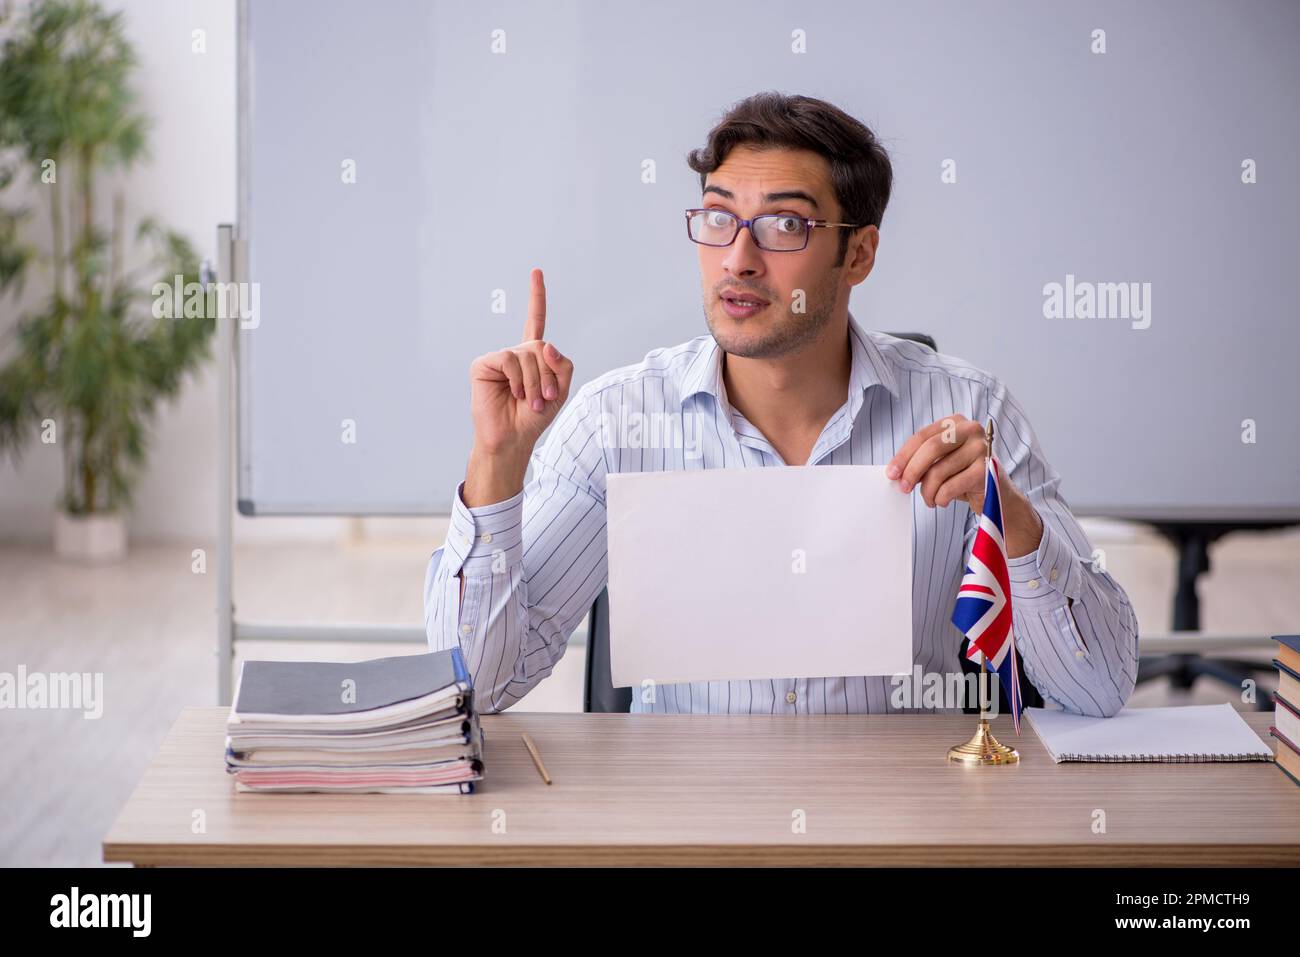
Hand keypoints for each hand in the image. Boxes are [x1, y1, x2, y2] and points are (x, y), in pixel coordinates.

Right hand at [464, 268, 573, 504]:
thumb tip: (545, 344)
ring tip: (529, 401)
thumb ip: (563, 364)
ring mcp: (498, 358)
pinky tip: (512, 393)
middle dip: (548, 375)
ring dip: (535, 381)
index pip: (536, 321)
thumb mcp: (560, 390)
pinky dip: (517, 378)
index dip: (536, 297)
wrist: (512, 439)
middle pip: (542, 347)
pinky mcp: (483, 364)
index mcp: (532, 357)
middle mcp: (514, 353)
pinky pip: (509, 359)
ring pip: (528, 354)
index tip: (536, 272)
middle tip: (543, 398)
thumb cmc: (532, 418)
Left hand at [885, 413, 1042, 556]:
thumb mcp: (941, 463)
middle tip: (903, 488)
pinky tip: (942, 501)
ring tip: (929, 500)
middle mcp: (970, 429)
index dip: (903, 456)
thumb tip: (896, 473)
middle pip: (930, 449)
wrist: (998, 495)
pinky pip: (951, 487)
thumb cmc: (963, 476)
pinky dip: (940, 498)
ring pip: (939, 471)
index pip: (922, 436)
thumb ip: (921, 462)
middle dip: (911, 471)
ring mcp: (981, 448)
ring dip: (928, 492)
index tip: (891, 473)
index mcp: (955, 422)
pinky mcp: (986, 469)